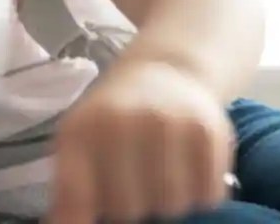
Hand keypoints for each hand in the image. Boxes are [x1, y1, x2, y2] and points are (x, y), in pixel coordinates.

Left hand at [48, 60, 234, 223]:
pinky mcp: (209, 131)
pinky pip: (207, 195)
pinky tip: (187, 172)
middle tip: (132, 189)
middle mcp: (123, 122)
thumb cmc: (115, 118)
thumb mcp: (80, 142)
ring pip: (171, 206)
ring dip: (166, 204)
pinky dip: (200, 194)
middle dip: (130, 209)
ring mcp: (168, 124)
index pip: (77, 194)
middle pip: (127, 210)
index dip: (81, 218)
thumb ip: (70, 189)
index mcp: (82, 129)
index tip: (92, 220)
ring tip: (159, 179)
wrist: (166, 71)